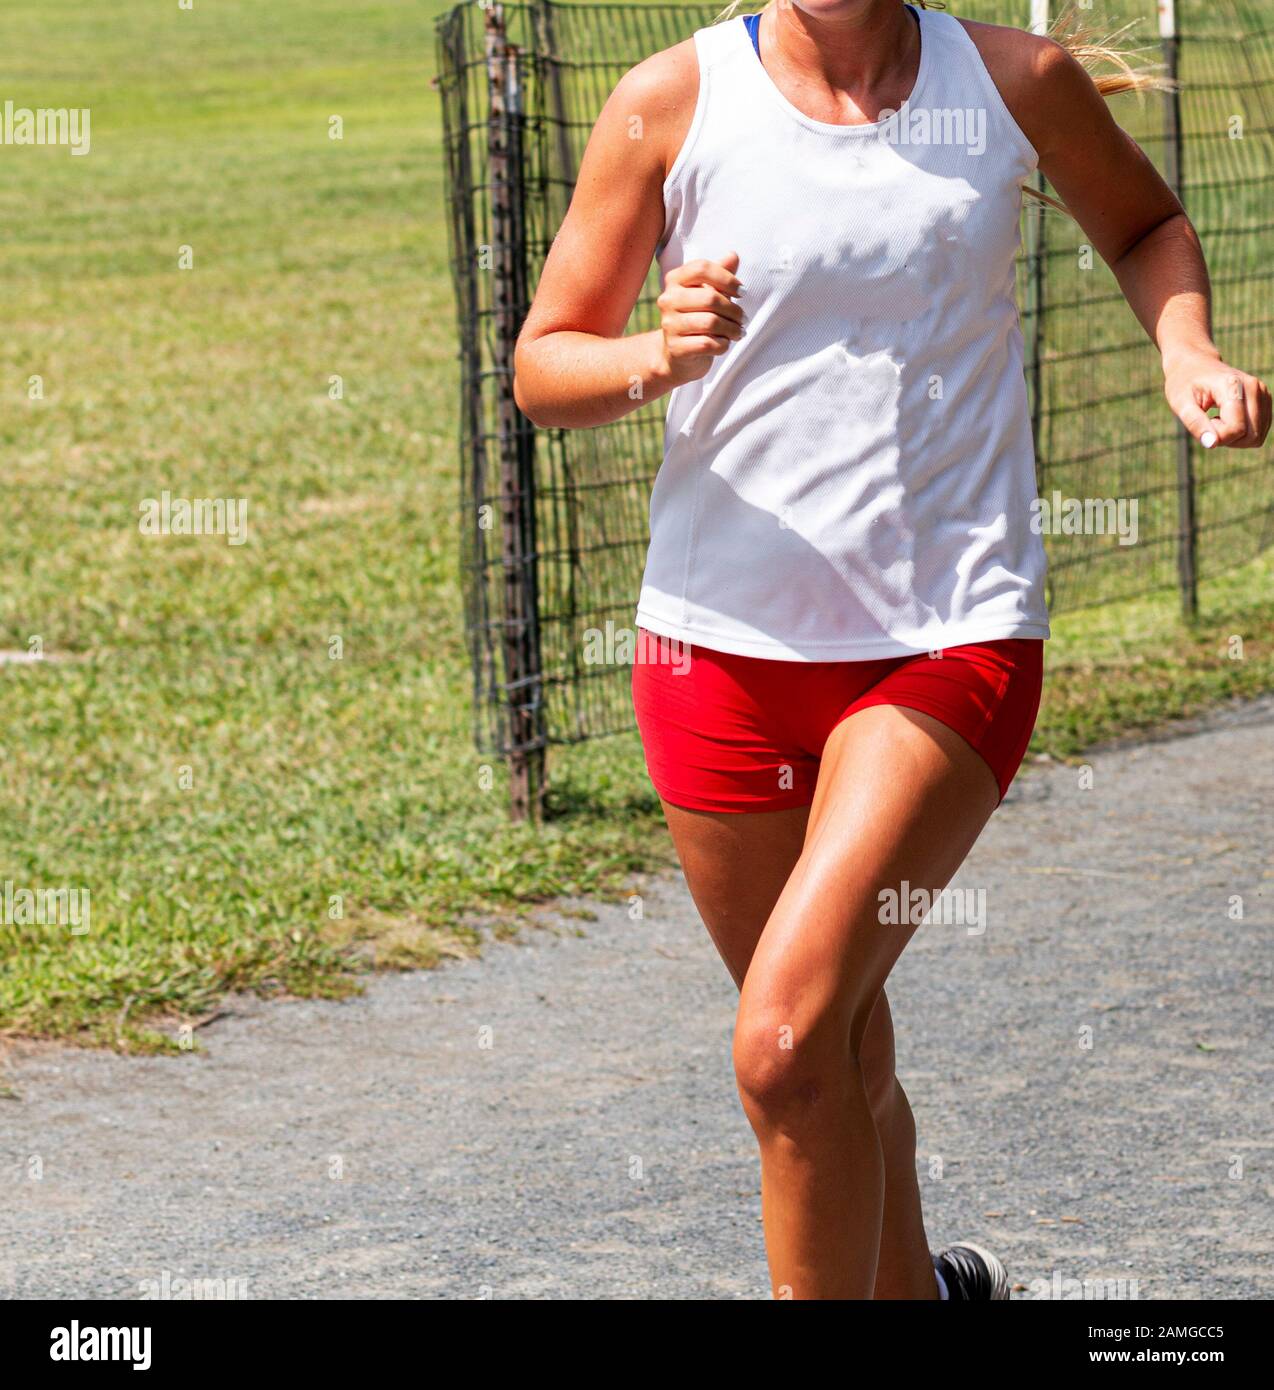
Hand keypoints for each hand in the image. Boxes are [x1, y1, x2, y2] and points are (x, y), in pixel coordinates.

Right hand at [656, 252, 743, 384]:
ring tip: (738, 332)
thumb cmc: (697, 317)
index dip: (727, 278)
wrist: (678, 353)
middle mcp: (667, 300)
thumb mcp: (709, 293)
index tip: (742, 292)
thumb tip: (733, 255)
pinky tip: (724, 343)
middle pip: (710, 297)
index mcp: (675, 280)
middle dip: (734, 310)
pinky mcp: (675, 347)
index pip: (702, 268)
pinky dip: (722, 345)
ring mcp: (669, 324)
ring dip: (732, 329)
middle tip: (743, 318)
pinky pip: (707, 344)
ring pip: (711, 322)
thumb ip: (720, 275)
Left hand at [1164, 351, 1271, 449]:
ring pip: (1256, 436)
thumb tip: (1211, 443)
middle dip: (1227, 439)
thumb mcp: (1181, 403)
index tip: (1203, 424)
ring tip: (1218, 419)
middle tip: (1210, 422)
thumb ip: (1195, 423)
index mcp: (1233, 386)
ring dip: (1234, 438)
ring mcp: (1263, 393)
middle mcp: (1254, 388)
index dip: (1218, 437)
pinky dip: (1241, 433)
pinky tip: (1227, 418)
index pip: (1236, 428)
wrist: (1197, 364)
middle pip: (1250, 435)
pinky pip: (1258, 432)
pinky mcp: (1265, 399)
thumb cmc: (1184, 384)